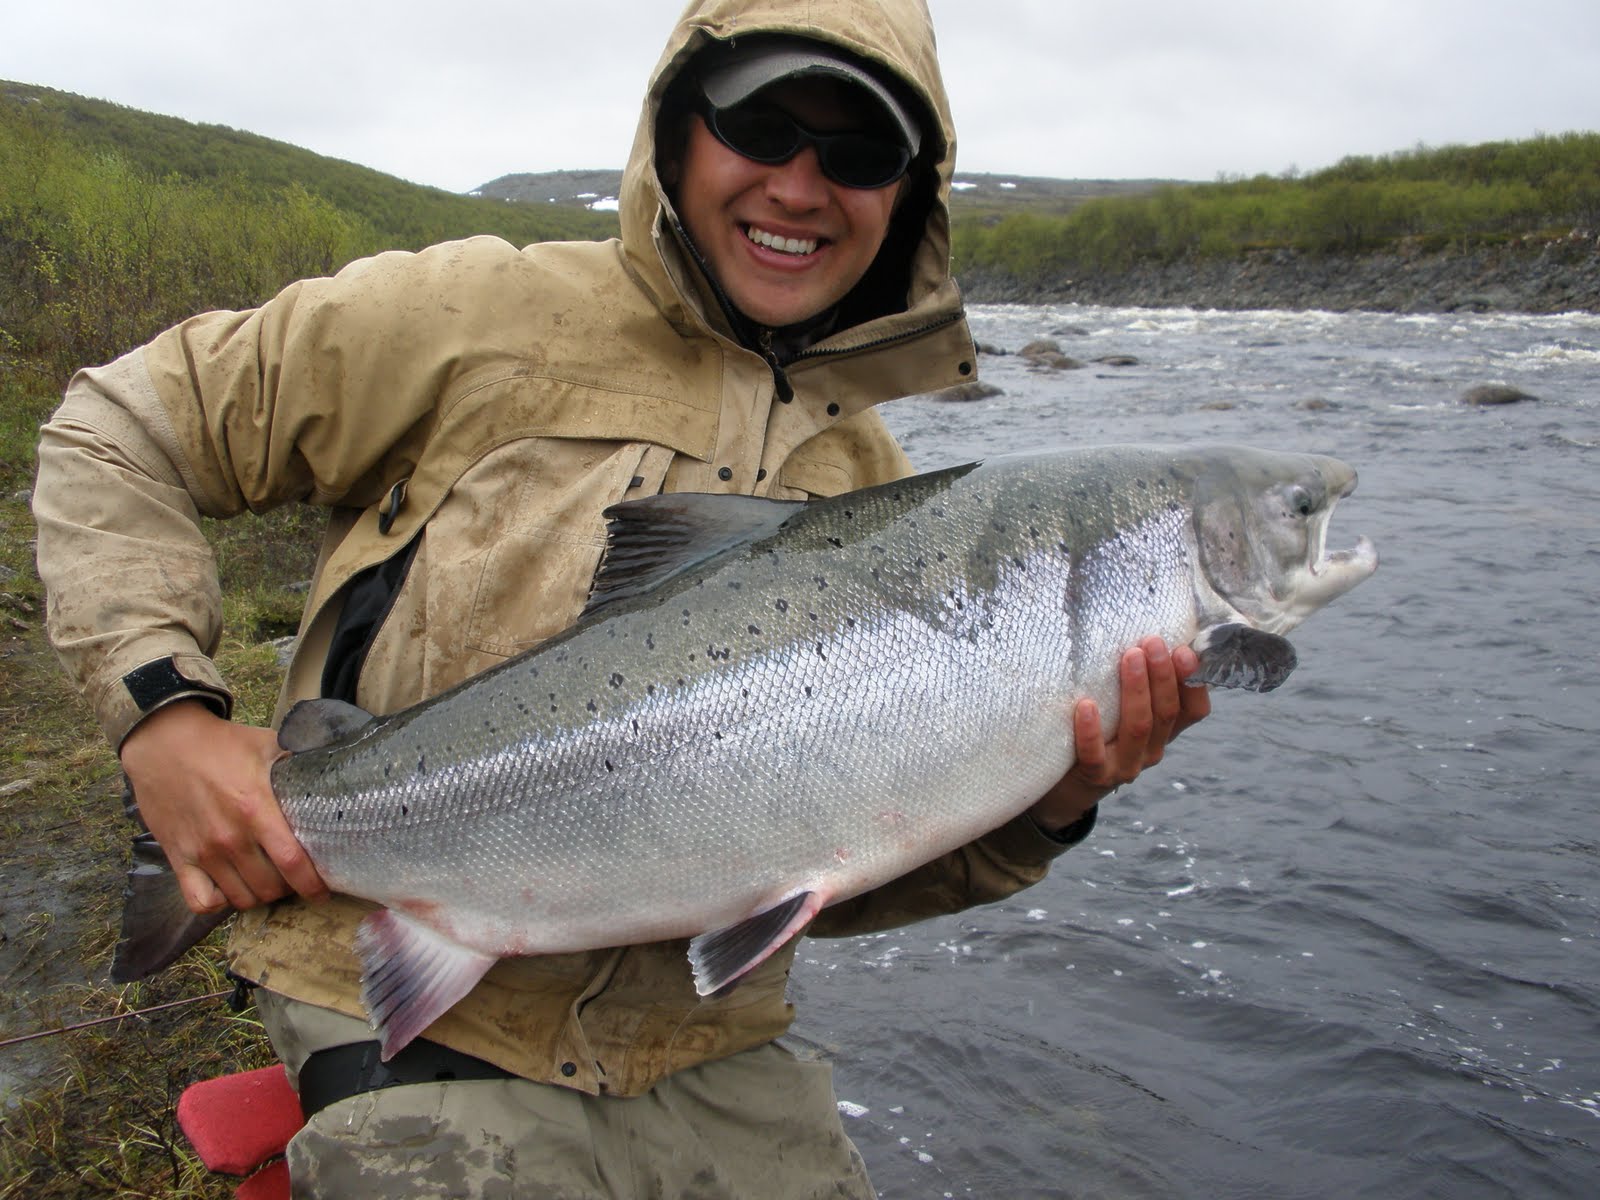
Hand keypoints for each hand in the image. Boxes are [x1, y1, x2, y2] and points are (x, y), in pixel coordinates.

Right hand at [118, 700, 328, 913]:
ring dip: (259, 896)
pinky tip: (230, 888)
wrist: (164, 743)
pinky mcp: (178, 858)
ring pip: (240, 897)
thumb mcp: (267, 745)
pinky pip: (200, 900)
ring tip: (268, 883)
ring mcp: (202, 851)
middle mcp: (229, 837)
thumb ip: (300, 760)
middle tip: (295, 880)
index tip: (323, 892)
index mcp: (255, 809)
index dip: (312, 884)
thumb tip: (335, 765)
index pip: (291, 862)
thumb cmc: (221, 744)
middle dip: (288, 889)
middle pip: (269, 887)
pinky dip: (218, 903)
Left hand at [1027, 637, 1211, 833]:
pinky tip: (1086, 705)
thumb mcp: (1121, 711)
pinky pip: (1095, 755)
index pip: (1194, 709)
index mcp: (1164, 732)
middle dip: (1162, 675)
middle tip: (1151, 641)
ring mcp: (1126, 766)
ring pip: (1138, 727)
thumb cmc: (1096, 735)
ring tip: (1130, 657)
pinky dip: (1091, 730)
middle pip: (1166, 712)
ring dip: (1137, 691)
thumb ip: (1135, 683)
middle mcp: (1152, 749)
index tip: (1184, 649)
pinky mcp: (1095, 777)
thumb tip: (1137, 632)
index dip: (1194, 682)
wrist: (1063, 789)